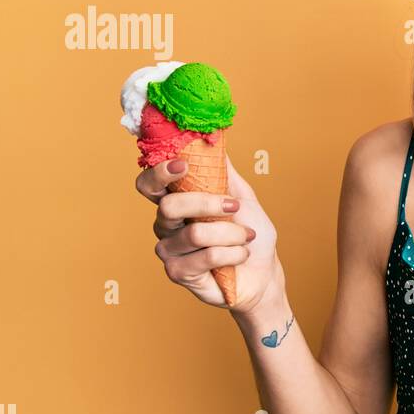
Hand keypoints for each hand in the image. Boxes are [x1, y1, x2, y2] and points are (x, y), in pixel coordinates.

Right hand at [135, 155, 282, 311]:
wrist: (263, 273)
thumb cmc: (250, 234)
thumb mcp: (242, 197)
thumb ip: (223, 172)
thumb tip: (213, 139)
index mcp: (176, 202)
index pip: (149, 184)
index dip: (159, 173)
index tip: (183, 165)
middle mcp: (165, 224)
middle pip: (169, 206)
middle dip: (207, 204)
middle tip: (234, 206)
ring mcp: (168, 250)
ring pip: (195, 233)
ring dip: (231, 233)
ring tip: (246, 237)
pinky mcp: (178, 273)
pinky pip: (206, 256)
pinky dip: (233, 253)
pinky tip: (240, 255)